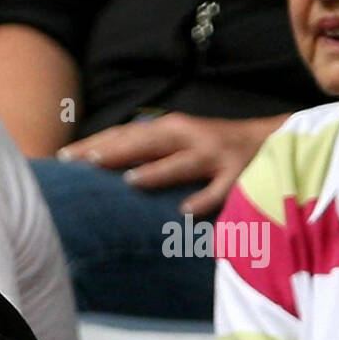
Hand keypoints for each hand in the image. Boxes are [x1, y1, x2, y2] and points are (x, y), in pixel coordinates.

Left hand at [57, 113, 286, 215]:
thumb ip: (143, 150)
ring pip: (181, 162)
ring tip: (129, 181)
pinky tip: (185, 211)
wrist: (275, 141)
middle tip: (83, 163)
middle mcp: (189, 136)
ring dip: (157, 171)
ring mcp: (215, 155)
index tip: (63, 158)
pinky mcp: (240, 176)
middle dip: (114, 152)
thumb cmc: (211, 148)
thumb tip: (96, 162)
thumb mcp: (176, 142)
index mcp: (170, 128)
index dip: (94, 145)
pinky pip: (219, 191)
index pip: (124, 135)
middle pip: (146, 143)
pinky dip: (204, 200)